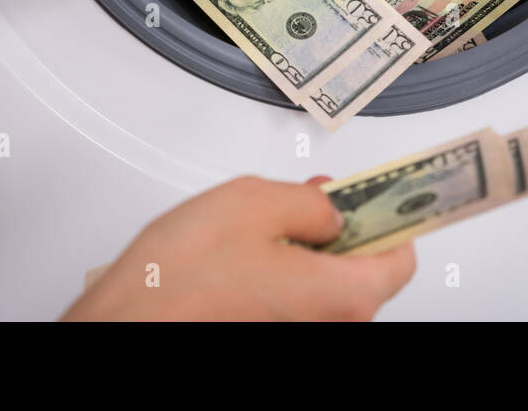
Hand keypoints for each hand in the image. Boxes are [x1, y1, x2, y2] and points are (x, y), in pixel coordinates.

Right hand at [62, 175, 415, 320]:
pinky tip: (242, 256)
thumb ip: (311, 201)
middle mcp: (330, 328)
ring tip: (258, 227)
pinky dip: (280, 274)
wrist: (125, 324)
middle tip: (306, 198)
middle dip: (338, 228)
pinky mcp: (269, 334)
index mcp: (344, 296)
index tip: (375, 191)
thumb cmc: (180, 279)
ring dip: (304, 250)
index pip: (402, 254)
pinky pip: (293, 301)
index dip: (387, 214)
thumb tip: (330, 207)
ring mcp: (297, 336)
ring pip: (323, 284)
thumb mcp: (257, 202)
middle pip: (363, 270)